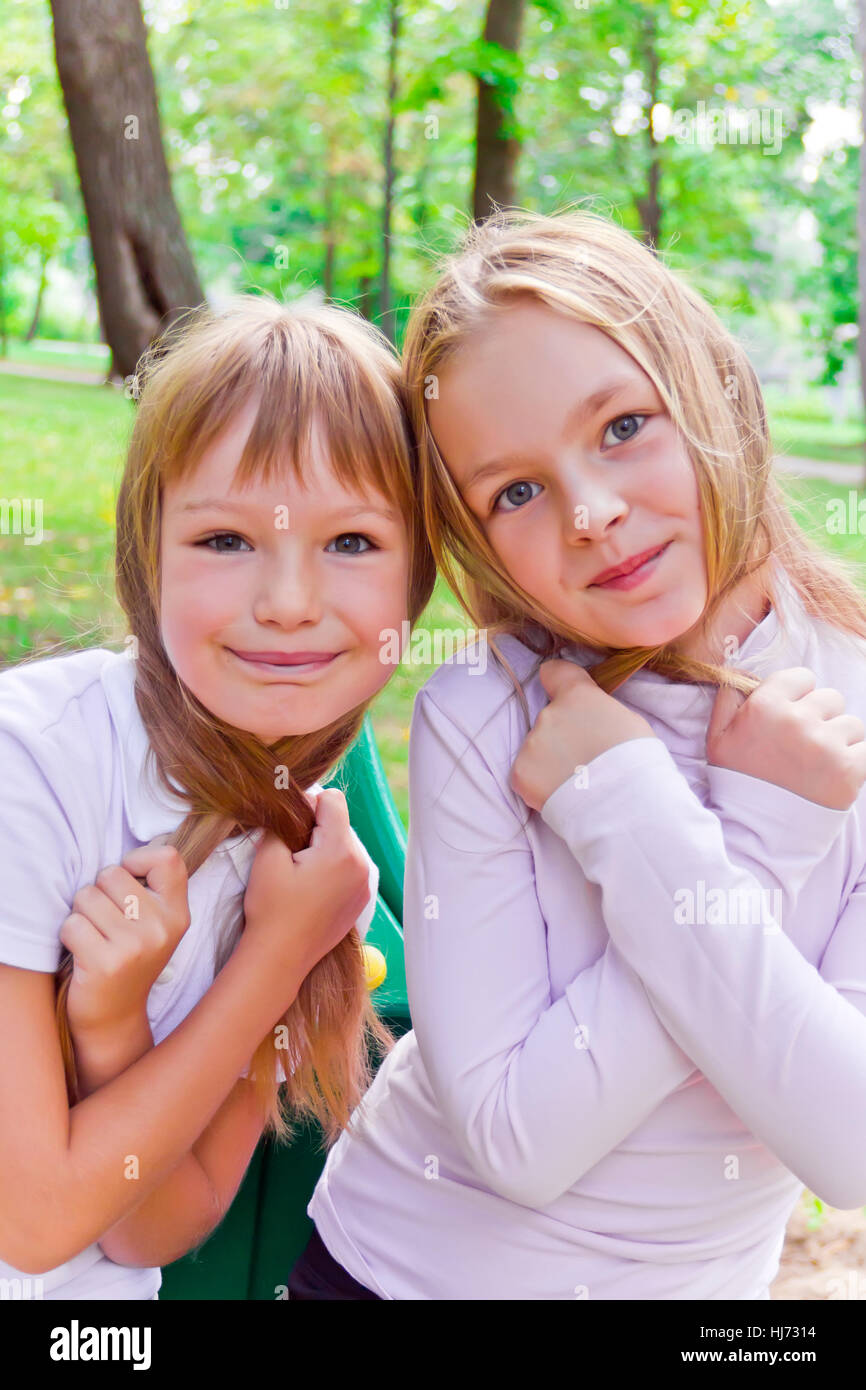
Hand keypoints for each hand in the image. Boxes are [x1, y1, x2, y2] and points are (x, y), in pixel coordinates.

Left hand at [59, 839, 190, 1038]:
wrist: (115, 1017)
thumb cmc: (128, 959)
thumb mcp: (155, 924)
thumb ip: (152, 889)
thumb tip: (142, 846)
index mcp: (178, 914)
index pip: (168, 858)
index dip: (138, 860)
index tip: (130, 881)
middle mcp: (162, 928)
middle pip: (111, 874)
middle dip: (98, 892)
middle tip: (106, 921)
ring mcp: (135, 946)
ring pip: (87, 897)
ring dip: (81, 914)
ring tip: (94, 937)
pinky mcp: (105, 963)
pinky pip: (72, 924)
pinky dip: (69, 935)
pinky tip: (83, 953)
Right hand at [240, 789, 371, 982]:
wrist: (281, 957)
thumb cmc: (271, 908)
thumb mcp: (268, 857)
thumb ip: (282, 823)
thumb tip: (292, 807)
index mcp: (341, 850)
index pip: (333, 800)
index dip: (308, 805)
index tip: (291, 829)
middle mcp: (361, 864)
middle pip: (341, 822)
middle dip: (317, 829)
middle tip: (292, 856)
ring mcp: (364, 884)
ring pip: (345, 843)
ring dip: (325, 848)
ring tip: (301, 874)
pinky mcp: (361, 899)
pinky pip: (350, 866)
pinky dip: (333, 867)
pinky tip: (311, 888)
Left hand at [510, 659, 655, 812]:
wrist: (624, 803)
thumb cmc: (636, 762)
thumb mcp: (627, 721)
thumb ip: (599, 712)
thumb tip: (590, 720)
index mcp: (577, 696)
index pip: (554, 673)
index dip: (558, 684)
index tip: (564, 698)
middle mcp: (548, 714)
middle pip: (550, 720)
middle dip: (563, 737)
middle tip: (585, 760)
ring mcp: (531, 744)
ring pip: (537, 749)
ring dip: (551, 761)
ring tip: (577, 782)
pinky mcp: (520, 774)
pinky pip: (526, 775)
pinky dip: (539, 785)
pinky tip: (562, 794)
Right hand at [706, 666, 865, 809]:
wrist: (756, 835)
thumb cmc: (737, 784)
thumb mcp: (717, 738)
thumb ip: (729, 698)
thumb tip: (742, 671)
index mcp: (764, 707)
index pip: (802, 677)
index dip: (798, 696)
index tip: (790, 717)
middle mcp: (797, 721)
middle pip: (831, 698)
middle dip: (821, 718)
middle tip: (804, 746)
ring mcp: (826, 745)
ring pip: (852, 724)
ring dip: (840, 740)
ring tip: (819, 764)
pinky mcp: (851, 770)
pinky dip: (855, 761)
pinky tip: (833, 774)